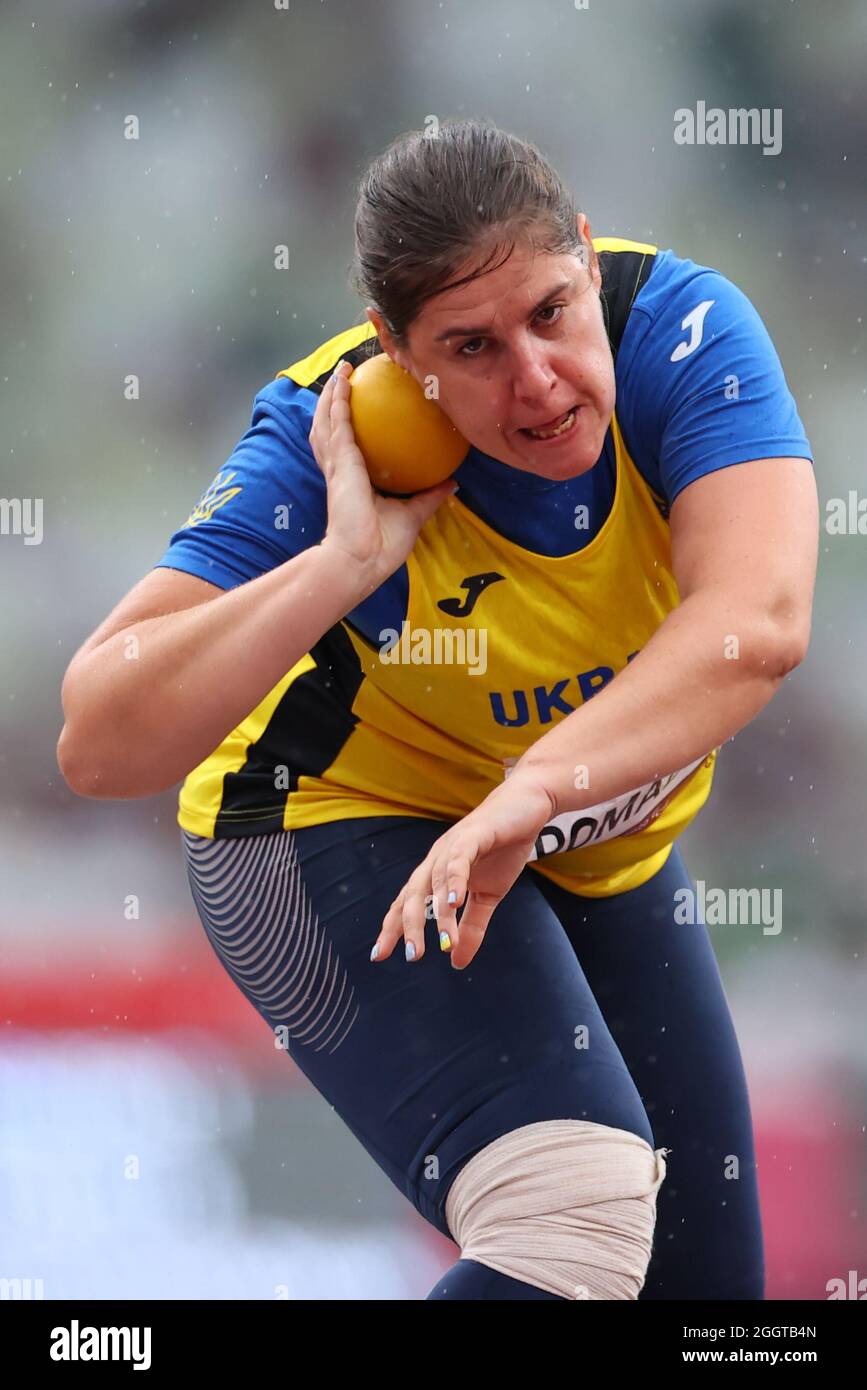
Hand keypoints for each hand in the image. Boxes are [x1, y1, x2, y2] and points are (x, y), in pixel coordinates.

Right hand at [309, 360, 457, 590]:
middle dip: (332, 402)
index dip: (344, 428)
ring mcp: (336, 462)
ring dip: (331, 393)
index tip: (356, 410)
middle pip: (328, 427)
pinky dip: (339, 398)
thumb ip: (429, 496)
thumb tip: (453, 483)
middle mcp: (339, 468)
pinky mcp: (340, 460)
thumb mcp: (412, 515)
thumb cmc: (381, 546)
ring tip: (341, 371)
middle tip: (343, 380)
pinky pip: (339, 421)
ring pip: (326, 419)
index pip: (344, 448)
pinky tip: (345, 380)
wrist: (361, 559)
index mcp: (351, 481)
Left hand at [370, 774, 555, 969]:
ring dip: (440, 914)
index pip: (407, 903)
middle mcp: (436, 859)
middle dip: (408, 926)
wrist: (528, 806)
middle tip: (413, 956)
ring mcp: (452, 845)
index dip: (392, 928)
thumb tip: (456, 962)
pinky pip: (458, 859)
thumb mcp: (489, 895)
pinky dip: (454, 881)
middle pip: (412, 894)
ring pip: (436, 882)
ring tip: (444, 942)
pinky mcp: (473, 834)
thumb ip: (472, 926)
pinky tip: (454, 903)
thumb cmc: (504, 847)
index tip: (377, 956)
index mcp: (435, 873)